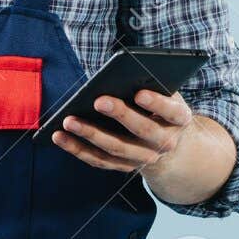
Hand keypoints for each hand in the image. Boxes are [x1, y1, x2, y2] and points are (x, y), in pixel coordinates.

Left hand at [48, 89, 193, 178]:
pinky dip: (78, 149)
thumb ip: (153, 84)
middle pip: (142, 130)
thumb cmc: (162, 108)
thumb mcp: (167, 94)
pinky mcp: (124, 167)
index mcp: (179, 119)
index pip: (172, 112)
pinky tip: (59, 136)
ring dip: (91, 135)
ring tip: (69, 120)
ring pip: (116, 148)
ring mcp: (144, 158)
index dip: (157, 103)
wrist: (172, 146)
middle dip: (120, 115)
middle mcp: (164, 142)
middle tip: (98, 100)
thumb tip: (125, 72)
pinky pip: (99, 160)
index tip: (140, 93)